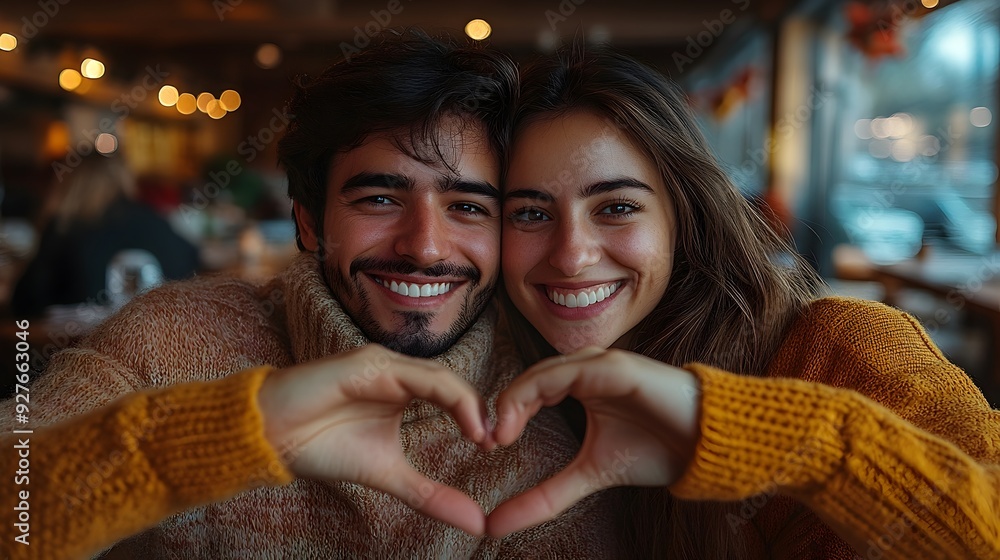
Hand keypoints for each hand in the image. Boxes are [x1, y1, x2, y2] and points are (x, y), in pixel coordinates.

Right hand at [256, 345, 492, 535]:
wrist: (269, 437)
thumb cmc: (322, 447)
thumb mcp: (387, 475)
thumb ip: (430, 494)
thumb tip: (477, 524)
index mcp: (403, 389)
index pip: (453, 396)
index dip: (476, 418)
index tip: (492, 449)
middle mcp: (397, 371)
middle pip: (453, 384)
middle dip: (480, 410)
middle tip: (496, 442)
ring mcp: (383, 364)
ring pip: (440, 377)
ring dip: (468, 404)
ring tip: (483, 436)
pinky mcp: (368, 364)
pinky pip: (418, 376)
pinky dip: (448, 397)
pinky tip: (464, 423)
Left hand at [486, 347, 700, 537]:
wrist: (708, 445)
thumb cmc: (659, 450)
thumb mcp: (591, 475)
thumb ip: (546, 495)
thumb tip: (496, 526)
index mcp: (581, 384)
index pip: (529, 390)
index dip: (505, 414)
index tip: (491, 446)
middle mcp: (587, 368)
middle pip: (528, 379)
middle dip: (503, 408)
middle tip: (488, 442)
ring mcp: (601, 364)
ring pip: (541, 372)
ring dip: (513, 400)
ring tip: (500, 434)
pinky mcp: (614, 367)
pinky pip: (564, 371)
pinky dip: (534, 391)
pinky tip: (520, 419)